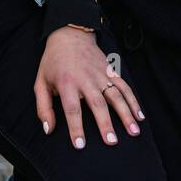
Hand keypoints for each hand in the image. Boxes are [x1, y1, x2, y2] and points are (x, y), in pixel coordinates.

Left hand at [34, 27, 144, 149]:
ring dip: (126, 114)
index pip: (72, 109)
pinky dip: (134, 101)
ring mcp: (101, 74)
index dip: (76, 127)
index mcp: (66, 83)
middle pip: (97, 103)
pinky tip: (140, 116)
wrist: (70, 35)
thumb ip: (43, 107)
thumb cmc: (53, 63)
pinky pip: (125, 87)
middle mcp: (86, 79)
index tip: (80, 145)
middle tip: (111, 142)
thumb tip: (49, 129)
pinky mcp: (111, 71)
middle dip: (105, 123)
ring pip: (116, 95)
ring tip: (134, 131)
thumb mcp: (41, 82)